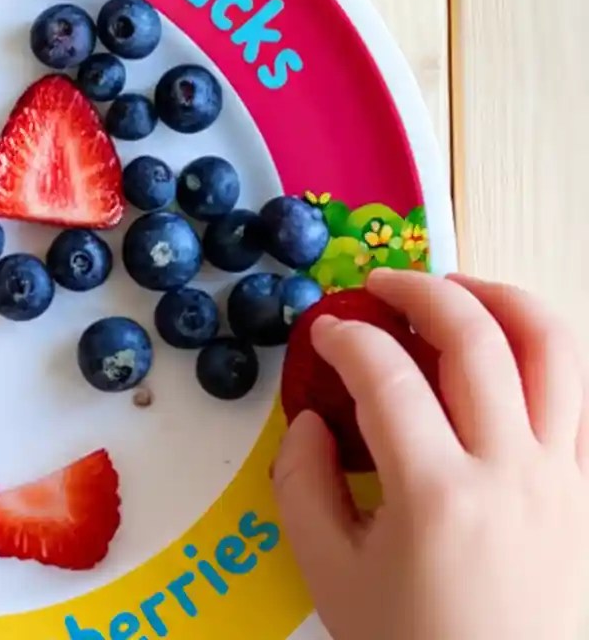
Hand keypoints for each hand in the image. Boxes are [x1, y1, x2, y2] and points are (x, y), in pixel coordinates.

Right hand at [272, 269, 588, 639]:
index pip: (388, 377)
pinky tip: (513, 350)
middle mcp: (512, 471)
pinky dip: (551, 354)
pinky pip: (585, 396)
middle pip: (476, 338)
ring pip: (554, 347)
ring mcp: (565, 476)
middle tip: (382, 287)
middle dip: (420, 291)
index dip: (348, 337)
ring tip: (459, 290)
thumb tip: (309, 422)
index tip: (326, 331)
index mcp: (437, 495)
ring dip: (502, 298)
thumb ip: (302, 486)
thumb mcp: (330, 575)